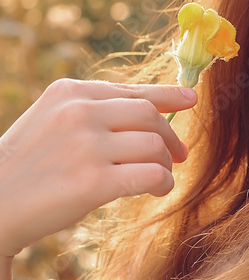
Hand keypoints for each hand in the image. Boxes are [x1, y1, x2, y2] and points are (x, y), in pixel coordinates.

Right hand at [0, 78, 197, 259]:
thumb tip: (153, 108)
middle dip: (170, 136)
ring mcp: (87, 146)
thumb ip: (93, 110)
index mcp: (70, 92)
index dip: (167, 95)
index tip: (190, 100)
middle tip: (177, 154)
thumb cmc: (27, 165)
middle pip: (149, 115)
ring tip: (158, 176)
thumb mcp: (52, 120)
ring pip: (154, 145)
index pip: (131, 90)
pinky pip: (151, 175)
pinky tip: (156, 190)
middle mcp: (79, 112)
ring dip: (164, 164)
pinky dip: (162, 183)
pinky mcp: (94, 182)